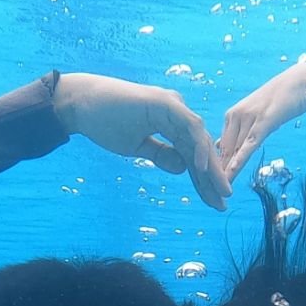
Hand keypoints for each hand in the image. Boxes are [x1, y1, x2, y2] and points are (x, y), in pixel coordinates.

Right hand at [55, 73, 231, 209]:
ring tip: (221, 190)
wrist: (81, 105)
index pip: (191, 155)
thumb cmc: (105, 122)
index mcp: (170, 123)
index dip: (203, 179)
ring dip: (210, 167)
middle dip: (212, 177)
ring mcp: (172, 106)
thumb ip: (161, 155)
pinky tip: (202, 168)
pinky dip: (197, 147)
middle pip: (199, 150)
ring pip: (199, 140)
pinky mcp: (165, 103)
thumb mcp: (137, 146)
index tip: (213, 201)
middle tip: (224, 202)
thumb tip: (183, 168)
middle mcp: (176, 113)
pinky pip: (188, 127)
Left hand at [217, 62, 305, 181]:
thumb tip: (225, 147)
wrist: (301, 82)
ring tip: (218, 191)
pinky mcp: (263, 121)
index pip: (220, 146)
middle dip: (218, 172)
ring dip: (226, 171)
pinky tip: (231, 172)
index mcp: (232, 115)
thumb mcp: (257, 116)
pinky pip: (248, 145)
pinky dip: (239, 159)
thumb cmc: (281, 100)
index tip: (208, 183)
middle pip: (224, 150)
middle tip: (210, 194)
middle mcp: (235, 115)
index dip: (215, 166)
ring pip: (234, 150)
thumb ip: (242, 131)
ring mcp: (248, 118)